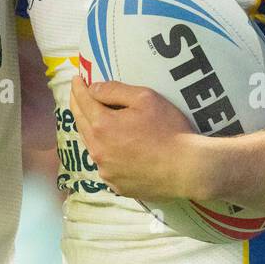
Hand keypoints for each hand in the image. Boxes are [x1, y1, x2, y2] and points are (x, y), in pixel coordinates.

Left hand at [69, 76, 197, 201]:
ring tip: (93, 119)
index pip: (82, 101)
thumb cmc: (169, 129)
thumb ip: (114, 90)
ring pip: (91, 145)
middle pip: (81, 123)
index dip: (78, 88)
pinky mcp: (117, 185)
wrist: (188, 169)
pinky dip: (104, 152)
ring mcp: (106, 170)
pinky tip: (113, 147)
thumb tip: (92, 88)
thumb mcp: (145, 98)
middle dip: (78, 106)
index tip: (76, 78)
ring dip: (90, 130)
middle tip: (78, 95)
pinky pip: (105, 164)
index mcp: (102, 126)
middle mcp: (98, 150)